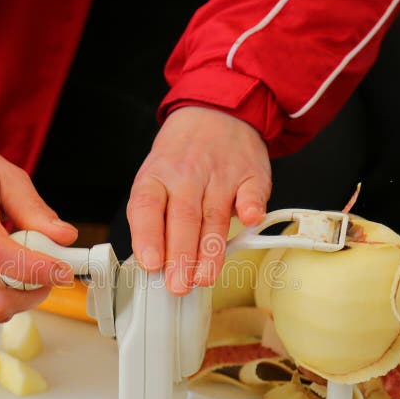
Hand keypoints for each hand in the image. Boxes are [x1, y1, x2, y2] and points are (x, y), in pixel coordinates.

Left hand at [127, 106, 270, 294]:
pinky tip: (248, 222)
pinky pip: (252, 193)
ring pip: (214, 216)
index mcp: (157, 176)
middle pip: (182, 218)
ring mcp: (220, 174)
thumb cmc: (181, 156)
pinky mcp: (250, 176)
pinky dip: (251, 208)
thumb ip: (153, 218)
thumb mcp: (154, 178)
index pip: (147, 207)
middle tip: (179, 285)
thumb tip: (154, 263)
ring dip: (210, 250)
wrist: (216, 113)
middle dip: (181, 256)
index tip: (151, 263)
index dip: (148, 236)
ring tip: (203, 278)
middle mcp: (186, 174)